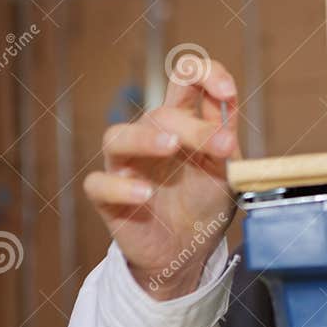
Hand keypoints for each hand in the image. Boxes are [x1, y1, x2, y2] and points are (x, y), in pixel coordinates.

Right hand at [83, 57, 241, 299]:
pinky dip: (121, 186)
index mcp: (183, 121)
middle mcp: (150, 136)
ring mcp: (126, 165)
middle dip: (196, 128)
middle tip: (225, 148)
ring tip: (170, 146)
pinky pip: (99, 184)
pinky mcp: (110, 198)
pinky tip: (146, 194)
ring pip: (116, 137)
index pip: (185, 78)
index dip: (206, 75)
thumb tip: (227, 114)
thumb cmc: (206, 202)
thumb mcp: (227, 170)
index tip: (227, 93)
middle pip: (161, 114)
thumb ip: (226, 141)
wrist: (190, 251)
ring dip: (144, 138)